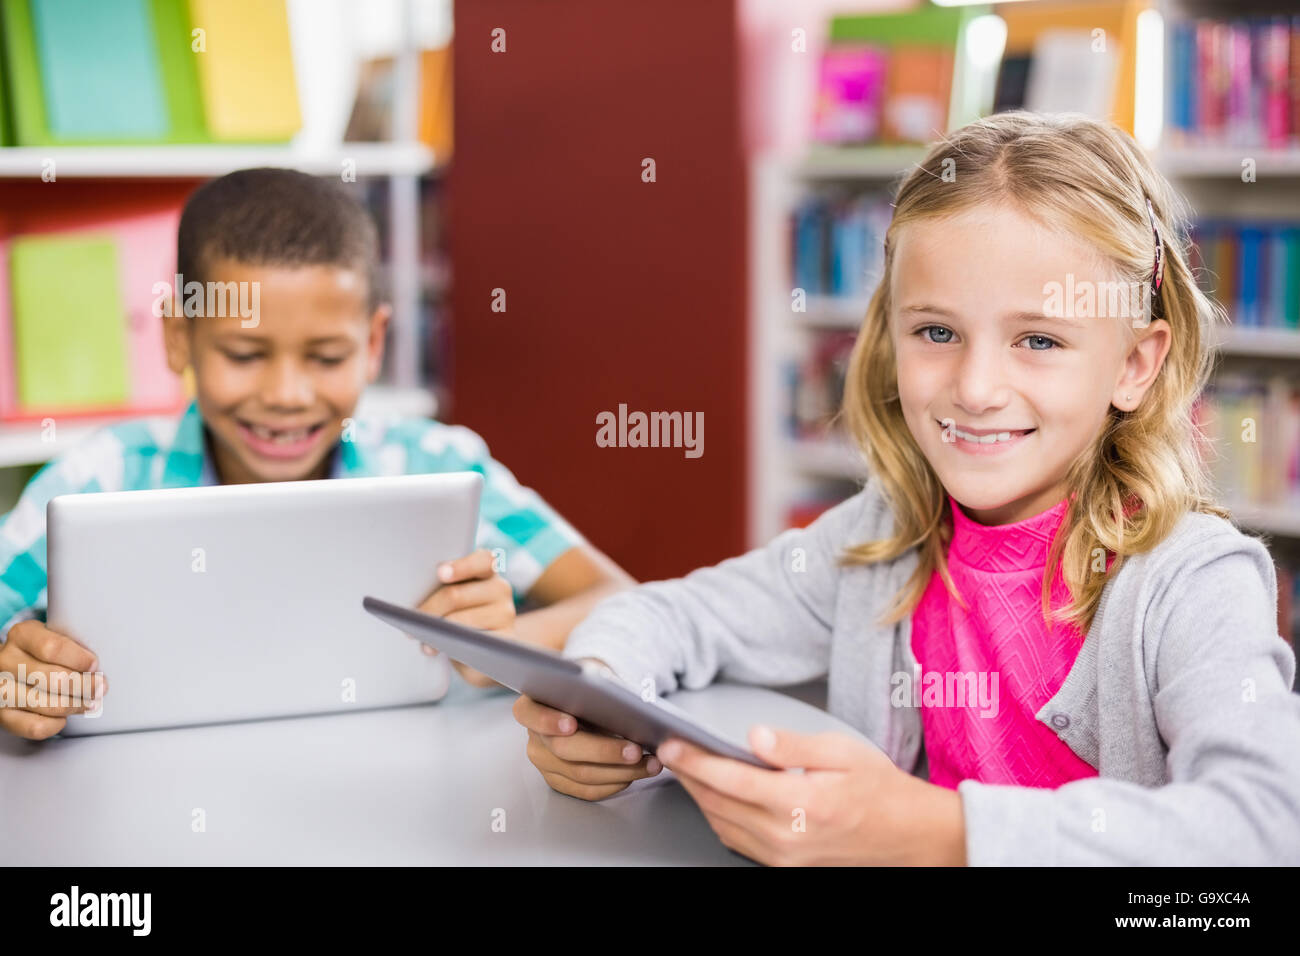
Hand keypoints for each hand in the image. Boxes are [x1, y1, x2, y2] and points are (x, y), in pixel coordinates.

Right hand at [0, 619, 105, 739]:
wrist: (10, 667)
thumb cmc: (41, 652)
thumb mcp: (53, 637)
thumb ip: (72, 647)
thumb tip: (97, 669)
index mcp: (22, 635)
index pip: (52, 647)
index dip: (79, 660)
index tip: (94, 666)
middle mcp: (5, 661)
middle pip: (53, 678)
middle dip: (85, 686)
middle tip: (99, 688)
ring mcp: (0, 688)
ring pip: (45, 704)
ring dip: (74, 706)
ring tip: (88, 703)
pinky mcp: (1, 714)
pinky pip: (33, 727)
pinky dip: (55, 725)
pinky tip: (64, 718)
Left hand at [416, 548, 514, 687]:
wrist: (484, 648)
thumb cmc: (461, 613)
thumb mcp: (454, 595)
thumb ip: (444, 587)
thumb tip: (418, 604)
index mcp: (487, 570)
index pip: (482, 560)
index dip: (461, 566)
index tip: (440, 573)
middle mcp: (500, 588)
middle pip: (456, 595)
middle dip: (429, 608)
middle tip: (410, 620)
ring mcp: (505, 614)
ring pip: (459, 621)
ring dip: (435, 631)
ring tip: (422, 638)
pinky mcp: (505, 640)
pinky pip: (470, 642)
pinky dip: (449, 645)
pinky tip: (435, 648)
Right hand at [513, 680, 662, 798]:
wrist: (589, 703)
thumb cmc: (590, 688)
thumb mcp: (592, 676)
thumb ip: (596, 686)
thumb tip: (621, 701)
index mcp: (532, 704)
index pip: (529, 713)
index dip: (548, 720)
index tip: (571, 724)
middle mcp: (534, 737)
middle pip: (563, 749)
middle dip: (603, 751)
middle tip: (635, 750)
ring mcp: (545, 763)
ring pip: (580, 774)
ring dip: (620, 771)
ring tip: (648, 762)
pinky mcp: (560, 782)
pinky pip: (587, 790)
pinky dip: (615, 783)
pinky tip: (637, 773)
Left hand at [656, 725, 965, 865]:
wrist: (905, 833)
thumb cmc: (878, 788)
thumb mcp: (841, 752)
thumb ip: (793, 746)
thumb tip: (754, 737)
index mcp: (801, 804)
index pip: (731, 781)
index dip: (695, 761)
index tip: (673, 744)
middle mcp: (786, 837)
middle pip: (718, 804)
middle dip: (688, 775)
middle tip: (671, 749)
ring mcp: (782, 856)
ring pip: (721, 824)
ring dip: (698, 796)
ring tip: (686, 767)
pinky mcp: (782, 865)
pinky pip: (735, 840)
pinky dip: (718, 816)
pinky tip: (713, 795)